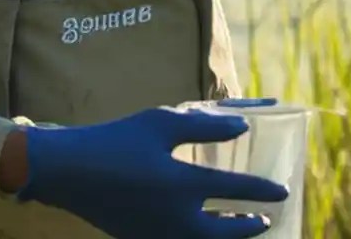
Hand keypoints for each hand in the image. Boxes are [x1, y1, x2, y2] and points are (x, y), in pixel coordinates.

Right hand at [17, 106, 289, 238]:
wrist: (68, 172)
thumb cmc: (117, 140)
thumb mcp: (162, 123)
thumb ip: (206, 126)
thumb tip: (244, 127)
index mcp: (182, 184)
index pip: (236, 189)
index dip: (263, 190)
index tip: (282, 191)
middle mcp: (174, 217)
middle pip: (225, 234)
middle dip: (249, 228)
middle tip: (267, 219)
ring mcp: (157, 233)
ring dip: (227, 238)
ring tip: (243, 228)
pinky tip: (205, 229)